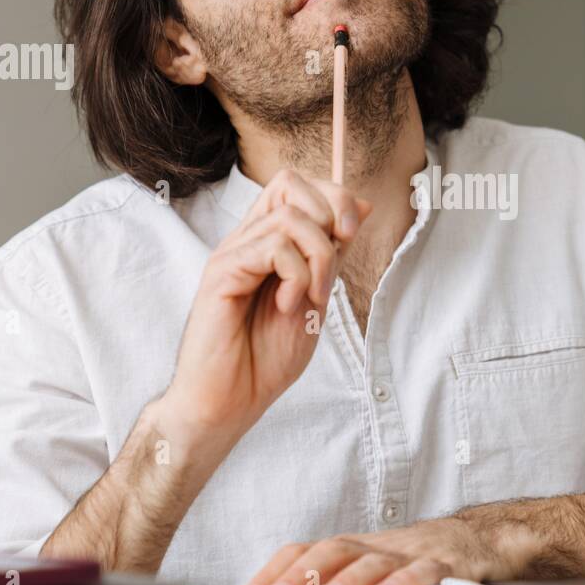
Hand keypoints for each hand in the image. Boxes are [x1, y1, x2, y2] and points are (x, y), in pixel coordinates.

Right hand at [158, 168, 370, 443]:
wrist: (228, 402)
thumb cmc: (264, 360)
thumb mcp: (314, 298)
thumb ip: (332, 254)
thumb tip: (362, 206)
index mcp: (268, 243)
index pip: (300, 186)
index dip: (335, 197)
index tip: (351, 234)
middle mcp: (247, 240)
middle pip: (290, 182)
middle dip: (330, 211)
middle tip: (336, 256)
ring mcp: (232, 254)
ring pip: (290, 217)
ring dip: (318, 257)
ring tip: (308, 297)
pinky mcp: (222, 272)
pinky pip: (274, 247)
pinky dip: (295, 276)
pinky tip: (285, 306)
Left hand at [237, 516, 512, 584]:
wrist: (477, 539)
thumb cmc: (417, 557)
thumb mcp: (372, 566)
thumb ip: (336, 580)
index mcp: (354, 547)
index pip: (305, 549)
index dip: (275, 572)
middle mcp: (376, 545)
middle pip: (332, 550)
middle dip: (299, 577)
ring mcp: (409, 552)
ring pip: (373, 560)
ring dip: (345, 581)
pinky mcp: (444, 563)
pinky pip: (422, 570)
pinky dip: (402, 583)